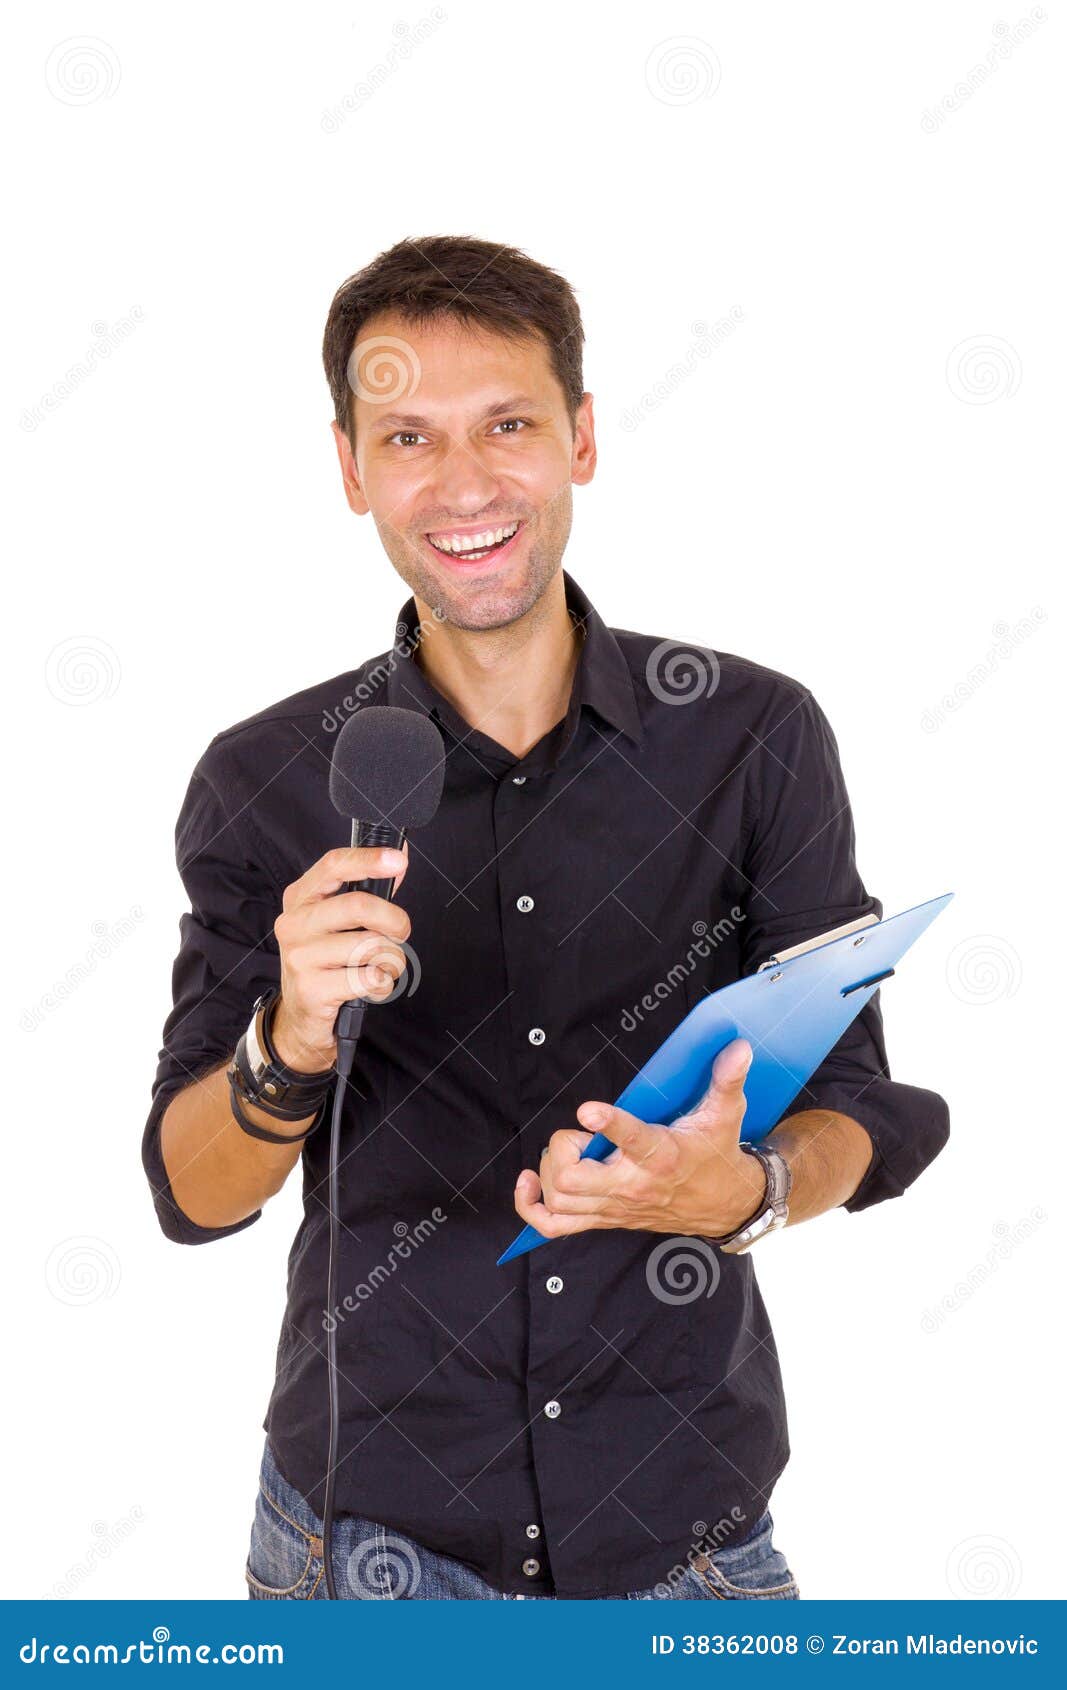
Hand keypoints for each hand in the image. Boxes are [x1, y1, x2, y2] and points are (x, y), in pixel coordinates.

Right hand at [271, 844, 410, 1072]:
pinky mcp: (311, 989)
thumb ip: (366, 893)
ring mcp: (300, 957)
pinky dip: (383, 984)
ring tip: (383, 967)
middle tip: (400, 933)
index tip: (398, 860)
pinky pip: (368, 978)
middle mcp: (295, 923)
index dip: (369, 859)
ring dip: (392, 959)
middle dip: (394, 920)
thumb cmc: (326, 963)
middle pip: (358, 905)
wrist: (301, 1018)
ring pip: (370, 946)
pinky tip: (372, 986)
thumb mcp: (337, 924)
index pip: (334, 865)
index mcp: (301, 898)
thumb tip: (397, 862)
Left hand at [512, 1038, 765, 1241]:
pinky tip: (530, 1182)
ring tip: (566, 1152)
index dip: (608, 1125)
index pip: (633, 1141)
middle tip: (578, 1136)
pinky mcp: (605, 1219)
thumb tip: (738, 1047)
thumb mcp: (725, 1114)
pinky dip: (532, 1206)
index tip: (588, 1109)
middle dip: (563, 1149)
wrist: (725, 1206)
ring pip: (560, 1201)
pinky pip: (554, 1226)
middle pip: (574, 1179)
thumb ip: (727, 1079)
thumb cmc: (717, 1155)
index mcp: (662, 1156)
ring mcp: (615, 1207)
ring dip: (549, 1172)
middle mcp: (634, 1185)